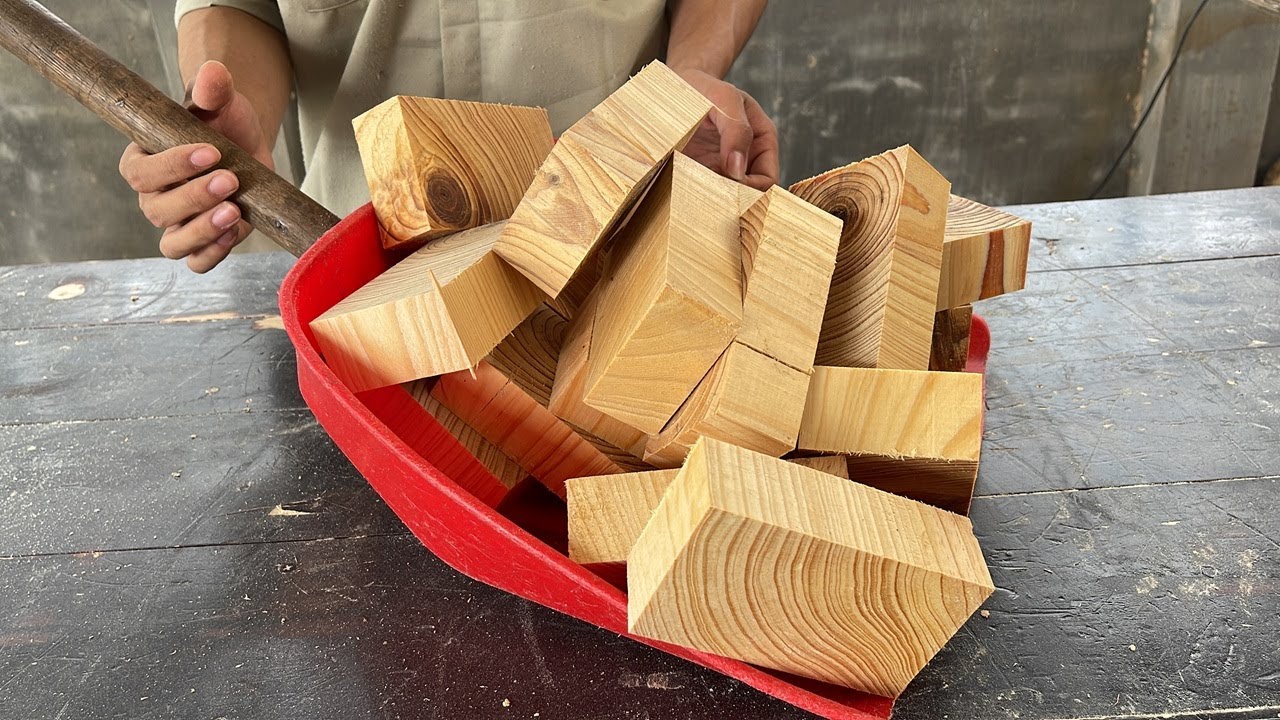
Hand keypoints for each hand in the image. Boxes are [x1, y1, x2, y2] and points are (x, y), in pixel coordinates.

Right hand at [118, 61, 272, 272]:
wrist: (244, 143)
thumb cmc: (221, 122)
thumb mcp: (219, 102)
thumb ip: (212, 89)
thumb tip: (213, 73)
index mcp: (142, 161)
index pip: (141, 173)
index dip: (173, 166)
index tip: (211, 151)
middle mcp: (152, 197)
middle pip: (157, 210)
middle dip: (194, 197)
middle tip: (229, 179)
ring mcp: (176, 224)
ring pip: (174, 243)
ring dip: (202, 231)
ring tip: (233, 212)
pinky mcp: (202, 241)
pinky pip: (196, 262)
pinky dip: (212, 255)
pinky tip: (234, 233)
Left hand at [675, 68, 778, 190]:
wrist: (674, 84)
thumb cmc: (703, 86)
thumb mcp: (724, 98)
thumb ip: (736, 130)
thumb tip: (739, 171)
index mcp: (762, 140)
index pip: (768, 179)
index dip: (753, 188)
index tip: (730, 186)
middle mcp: (745, 158)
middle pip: (749, 193)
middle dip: (733, 197)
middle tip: (709, 191)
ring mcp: (721, 167)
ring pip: (726, 197)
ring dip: (713, 197)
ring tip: (692, 186)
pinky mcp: (699, 172)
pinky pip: (703, 192)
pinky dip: (695, 193)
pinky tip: (681, 185)